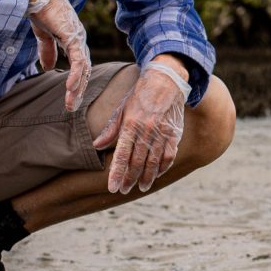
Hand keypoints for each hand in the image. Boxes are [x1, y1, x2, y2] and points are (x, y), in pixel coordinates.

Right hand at [27, 0, 90, 111]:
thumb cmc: (41, 10)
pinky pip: (77, 60)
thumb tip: (48, 69)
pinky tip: (70, 88)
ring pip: (83, 68)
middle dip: (78, 90)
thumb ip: (47, 51)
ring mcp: (77, 37)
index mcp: (73, 40)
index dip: (76, 82)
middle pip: (84, 70)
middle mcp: (79, 39)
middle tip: (71, 107)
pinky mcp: (72, 36)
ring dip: (77, 87)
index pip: (79, 65)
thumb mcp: (43, 35)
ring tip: (70, 103)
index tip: (69, 99)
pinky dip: (75, 75)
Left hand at [93, 59, 188, 194]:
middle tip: (124, 190)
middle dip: (130, 179)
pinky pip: (169, 155)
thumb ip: (110, 129)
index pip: (121, 155)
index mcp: (130, 124)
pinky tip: (158, 174)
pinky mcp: (174, 133)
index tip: (113, 187)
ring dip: (147, 177)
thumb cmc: (140, 95)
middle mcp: (146, 130)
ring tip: (141, 188)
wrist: (167, 80)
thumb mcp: (122, 108)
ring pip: (154, 161)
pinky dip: (163, 167)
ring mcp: (162, 133)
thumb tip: (96, 146)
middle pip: (137, 162)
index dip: (117, 173)